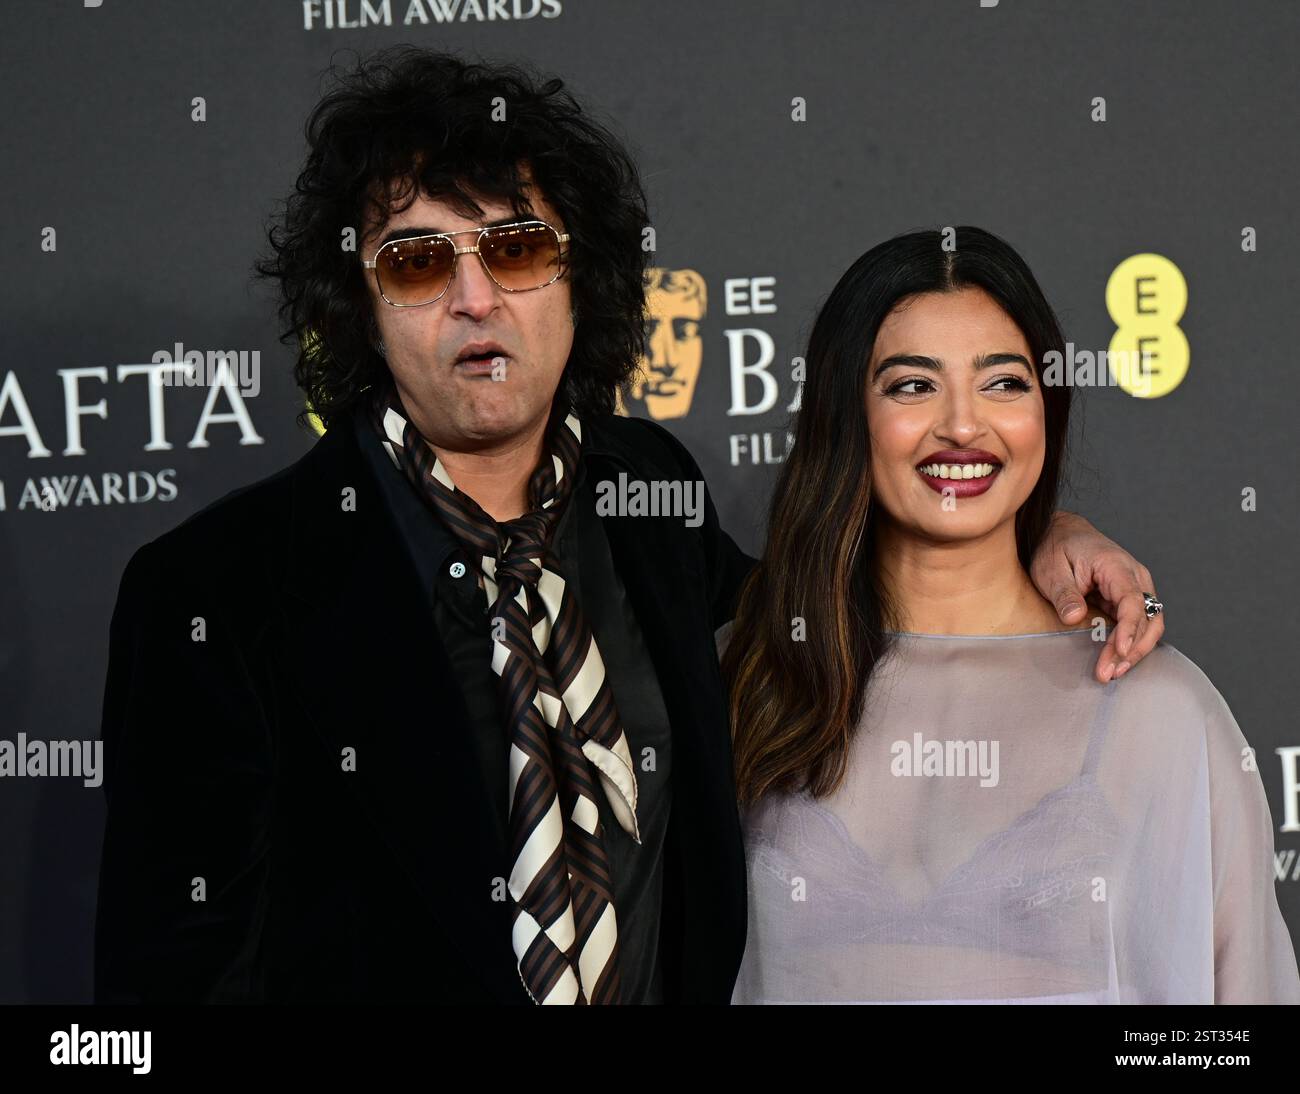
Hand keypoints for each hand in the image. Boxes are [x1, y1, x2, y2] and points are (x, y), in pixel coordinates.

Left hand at [1029, 511, 1164, 683]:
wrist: (1059, 533)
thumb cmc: (1056, 547)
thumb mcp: (1051, 569)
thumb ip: (1064, 593)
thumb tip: (1074, 618)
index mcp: (1117, 566)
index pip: (1133, 602)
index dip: (1130, 630)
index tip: (1120, 651)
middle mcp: (1135, 578)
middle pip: (1149, 619)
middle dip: (1132, 649)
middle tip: (1109, 672)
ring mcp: (1135, 589)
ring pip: (1149, 625)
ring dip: (1134, 651)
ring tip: (1112, 672)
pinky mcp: (1127, 600)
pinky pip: (1138, 625)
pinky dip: (1130, 644)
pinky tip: (1116, 661)